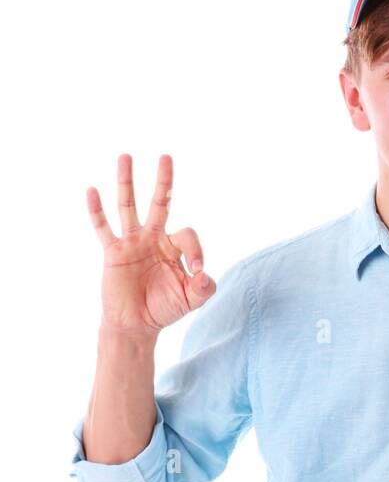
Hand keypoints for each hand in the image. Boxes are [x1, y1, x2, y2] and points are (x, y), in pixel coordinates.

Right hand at [87, 153, 213, 336]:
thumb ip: (204, 289)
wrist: (136, 325)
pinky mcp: (113, 252)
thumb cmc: (163, 309)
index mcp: (174, 248)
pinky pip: (103, 228)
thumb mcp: (190, 301)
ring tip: (125, 156)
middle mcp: (153, 239)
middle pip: (160, 203)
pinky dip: (96, 210)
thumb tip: (204, 274)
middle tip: (166, 157)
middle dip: (164, 182)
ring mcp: (132, 243)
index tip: (197, 271)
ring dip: (127, 182)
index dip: (196, 250)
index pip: (187, 234)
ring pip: (128, 206)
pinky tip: (92, 190)